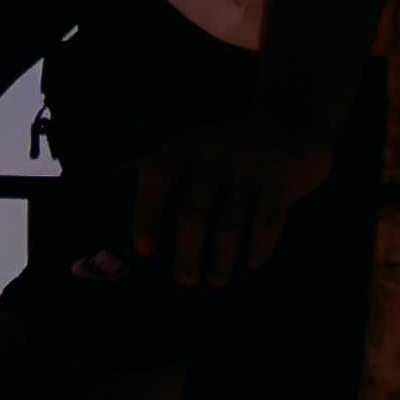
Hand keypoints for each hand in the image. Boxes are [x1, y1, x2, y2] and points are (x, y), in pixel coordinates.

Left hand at [131, 111, 332, 287]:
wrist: (292, 120)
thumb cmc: (230, 146)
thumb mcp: (190, 144)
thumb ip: (153, 164)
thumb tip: (107, 185)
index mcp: (185, 146)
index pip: (155, 179)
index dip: (145, 216)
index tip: (145, 250)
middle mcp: (214, 150)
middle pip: (191, 215)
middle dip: (186, 255)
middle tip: (186, 279)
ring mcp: (250, 160)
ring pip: (229, 227)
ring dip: (220, 261)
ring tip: (217, 278)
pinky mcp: (283, 171)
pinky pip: (266, 223)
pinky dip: (258, 249)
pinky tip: (252, 261)